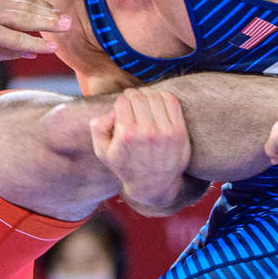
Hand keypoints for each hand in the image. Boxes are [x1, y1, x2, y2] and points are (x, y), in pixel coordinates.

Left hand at [0, 0, 69, 62]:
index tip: (54, 48)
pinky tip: (49, 9)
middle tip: (68, 25)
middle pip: (24, 17)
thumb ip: (7, 53)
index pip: (15, 39)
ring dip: (47, 10)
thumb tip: (33, 53)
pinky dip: (37, 2)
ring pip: (25, 3)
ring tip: (63, 18)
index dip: (36, 44)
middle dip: (48, 21)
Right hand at [91, 87, 191, 209]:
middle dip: (133, 96)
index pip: (123, 101)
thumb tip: (112, 111)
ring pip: (155, 96)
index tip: (123, 107)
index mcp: (126, 135)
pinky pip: (171, 101)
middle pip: (138, 97)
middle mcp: (146, 132)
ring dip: (148, 94)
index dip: (121, 102)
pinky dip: (163, 96)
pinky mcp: (179, 131)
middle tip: (133, 101)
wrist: (153, 184)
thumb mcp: (102, 152)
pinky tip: (158, 103)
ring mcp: (165, 131)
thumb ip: (98, 128)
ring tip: (145, 101)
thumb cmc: (125, 165)